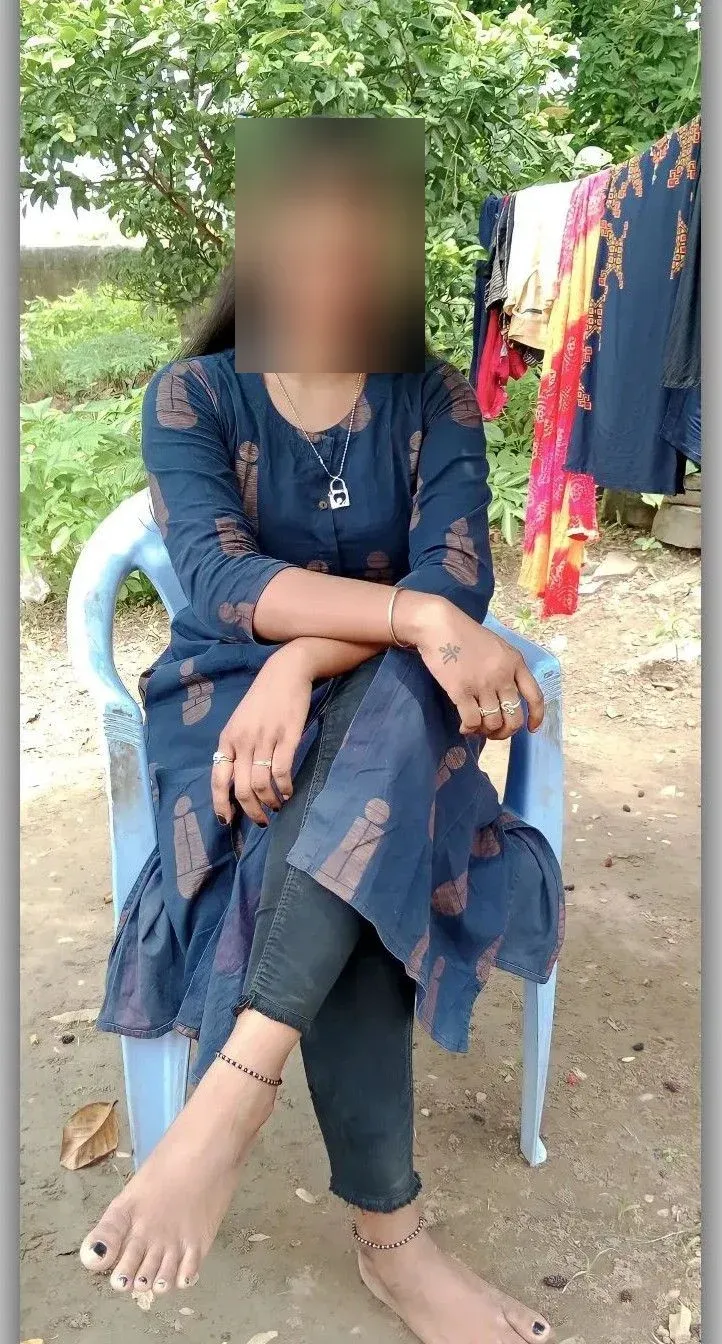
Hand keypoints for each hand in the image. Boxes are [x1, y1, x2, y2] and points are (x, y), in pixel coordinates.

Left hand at [211, 642, 313, 826]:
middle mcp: (243, 741)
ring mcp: (265, 738)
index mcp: (227, 739)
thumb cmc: (262, 699)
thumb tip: (236, 781)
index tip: (226, 822)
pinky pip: (282, 770)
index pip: (218, 778)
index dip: (221, 804)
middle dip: (251, 811)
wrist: (285, 672)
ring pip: (262, 783)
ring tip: (278, 805)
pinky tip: (289, 791)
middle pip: (242, 788)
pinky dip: (286, 787)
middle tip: (262, 821)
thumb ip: (236, 748)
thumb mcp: (240, 722)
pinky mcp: (287, 736)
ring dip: (270, 801)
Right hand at [395, 592, 543, 739]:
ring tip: (476, 728)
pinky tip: (464, 727)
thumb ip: (506, 669)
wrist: (439, 626)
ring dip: (485, 731)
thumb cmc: (465, 634)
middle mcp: (503, 676)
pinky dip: (469, 728)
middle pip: (514, 717)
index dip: (536, 717)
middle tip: (494, 732)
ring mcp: (482, 684)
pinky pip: (472, 720)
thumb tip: (505, 698)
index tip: (531, 728)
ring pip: (493, 723)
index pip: (535, 696)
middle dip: (505, 732)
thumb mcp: (497, 647)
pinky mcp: (461, 691)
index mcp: (515, 663)